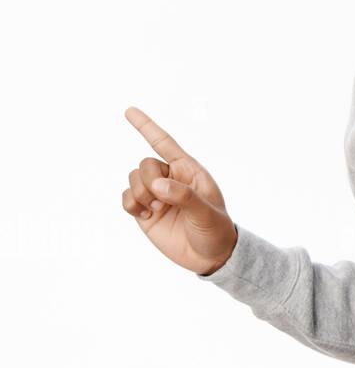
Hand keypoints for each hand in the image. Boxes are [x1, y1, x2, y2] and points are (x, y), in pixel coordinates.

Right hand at [122, 106, 236, 275]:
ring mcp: (156, 194)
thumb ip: (184, 197)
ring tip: (156, 210)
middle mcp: (170, 178)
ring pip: (132, 179)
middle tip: (160, 201)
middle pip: (144, 164)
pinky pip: (125, 197)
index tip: (129, 111)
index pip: (165, 143)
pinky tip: (144, 215)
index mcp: (189, 170)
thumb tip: (157, 184)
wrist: (209, 256)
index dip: (147, 127)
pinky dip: (129, 205)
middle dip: (148, 180)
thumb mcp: (206, 212)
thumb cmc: (215, 229)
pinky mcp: (144, 211)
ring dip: (139, 194)